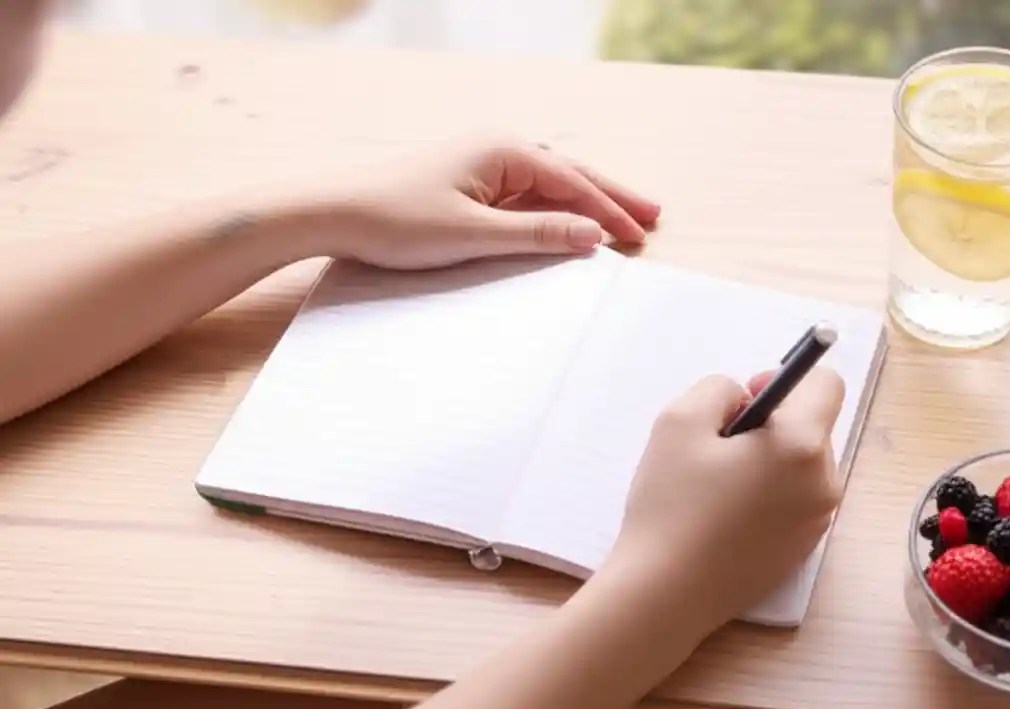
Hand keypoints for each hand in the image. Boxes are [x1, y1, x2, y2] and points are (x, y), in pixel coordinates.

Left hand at [325, 138, 659, 269]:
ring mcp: (483, 164)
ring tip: (624, 215)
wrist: (335, 212)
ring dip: (587, 200)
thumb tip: (592, 235)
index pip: (571, 183)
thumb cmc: (397, 219)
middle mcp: (498, 149)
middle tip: (653, 215)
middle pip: (570, 173)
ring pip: (550, 182)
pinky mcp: (469, 182)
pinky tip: (571, 219)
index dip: (608, 212)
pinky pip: (526, 193)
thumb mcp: (473, 235)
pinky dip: (556, 207)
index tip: (639, 237)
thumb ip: (537, 234)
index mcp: (503, 151)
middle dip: (611, 196)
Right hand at [605, 369, 846, 632]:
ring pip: (800, 466)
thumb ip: (718, 388)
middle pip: (811, 427)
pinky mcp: (802, 551)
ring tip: (717, 488)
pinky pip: (793, 502)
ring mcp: (817, 522)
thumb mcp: (679, 421)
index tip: (745, 400)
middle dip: (771, 425)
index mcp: (802, 446)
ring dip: (768, 461)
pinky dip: (767, 496)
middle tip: (718, 448)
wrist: (666, 594)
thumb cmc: (671, 504)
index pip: (827, 384)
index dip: (784, 378)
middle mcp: (824, 483)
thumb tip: (746, 399)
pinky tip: (724, 519)